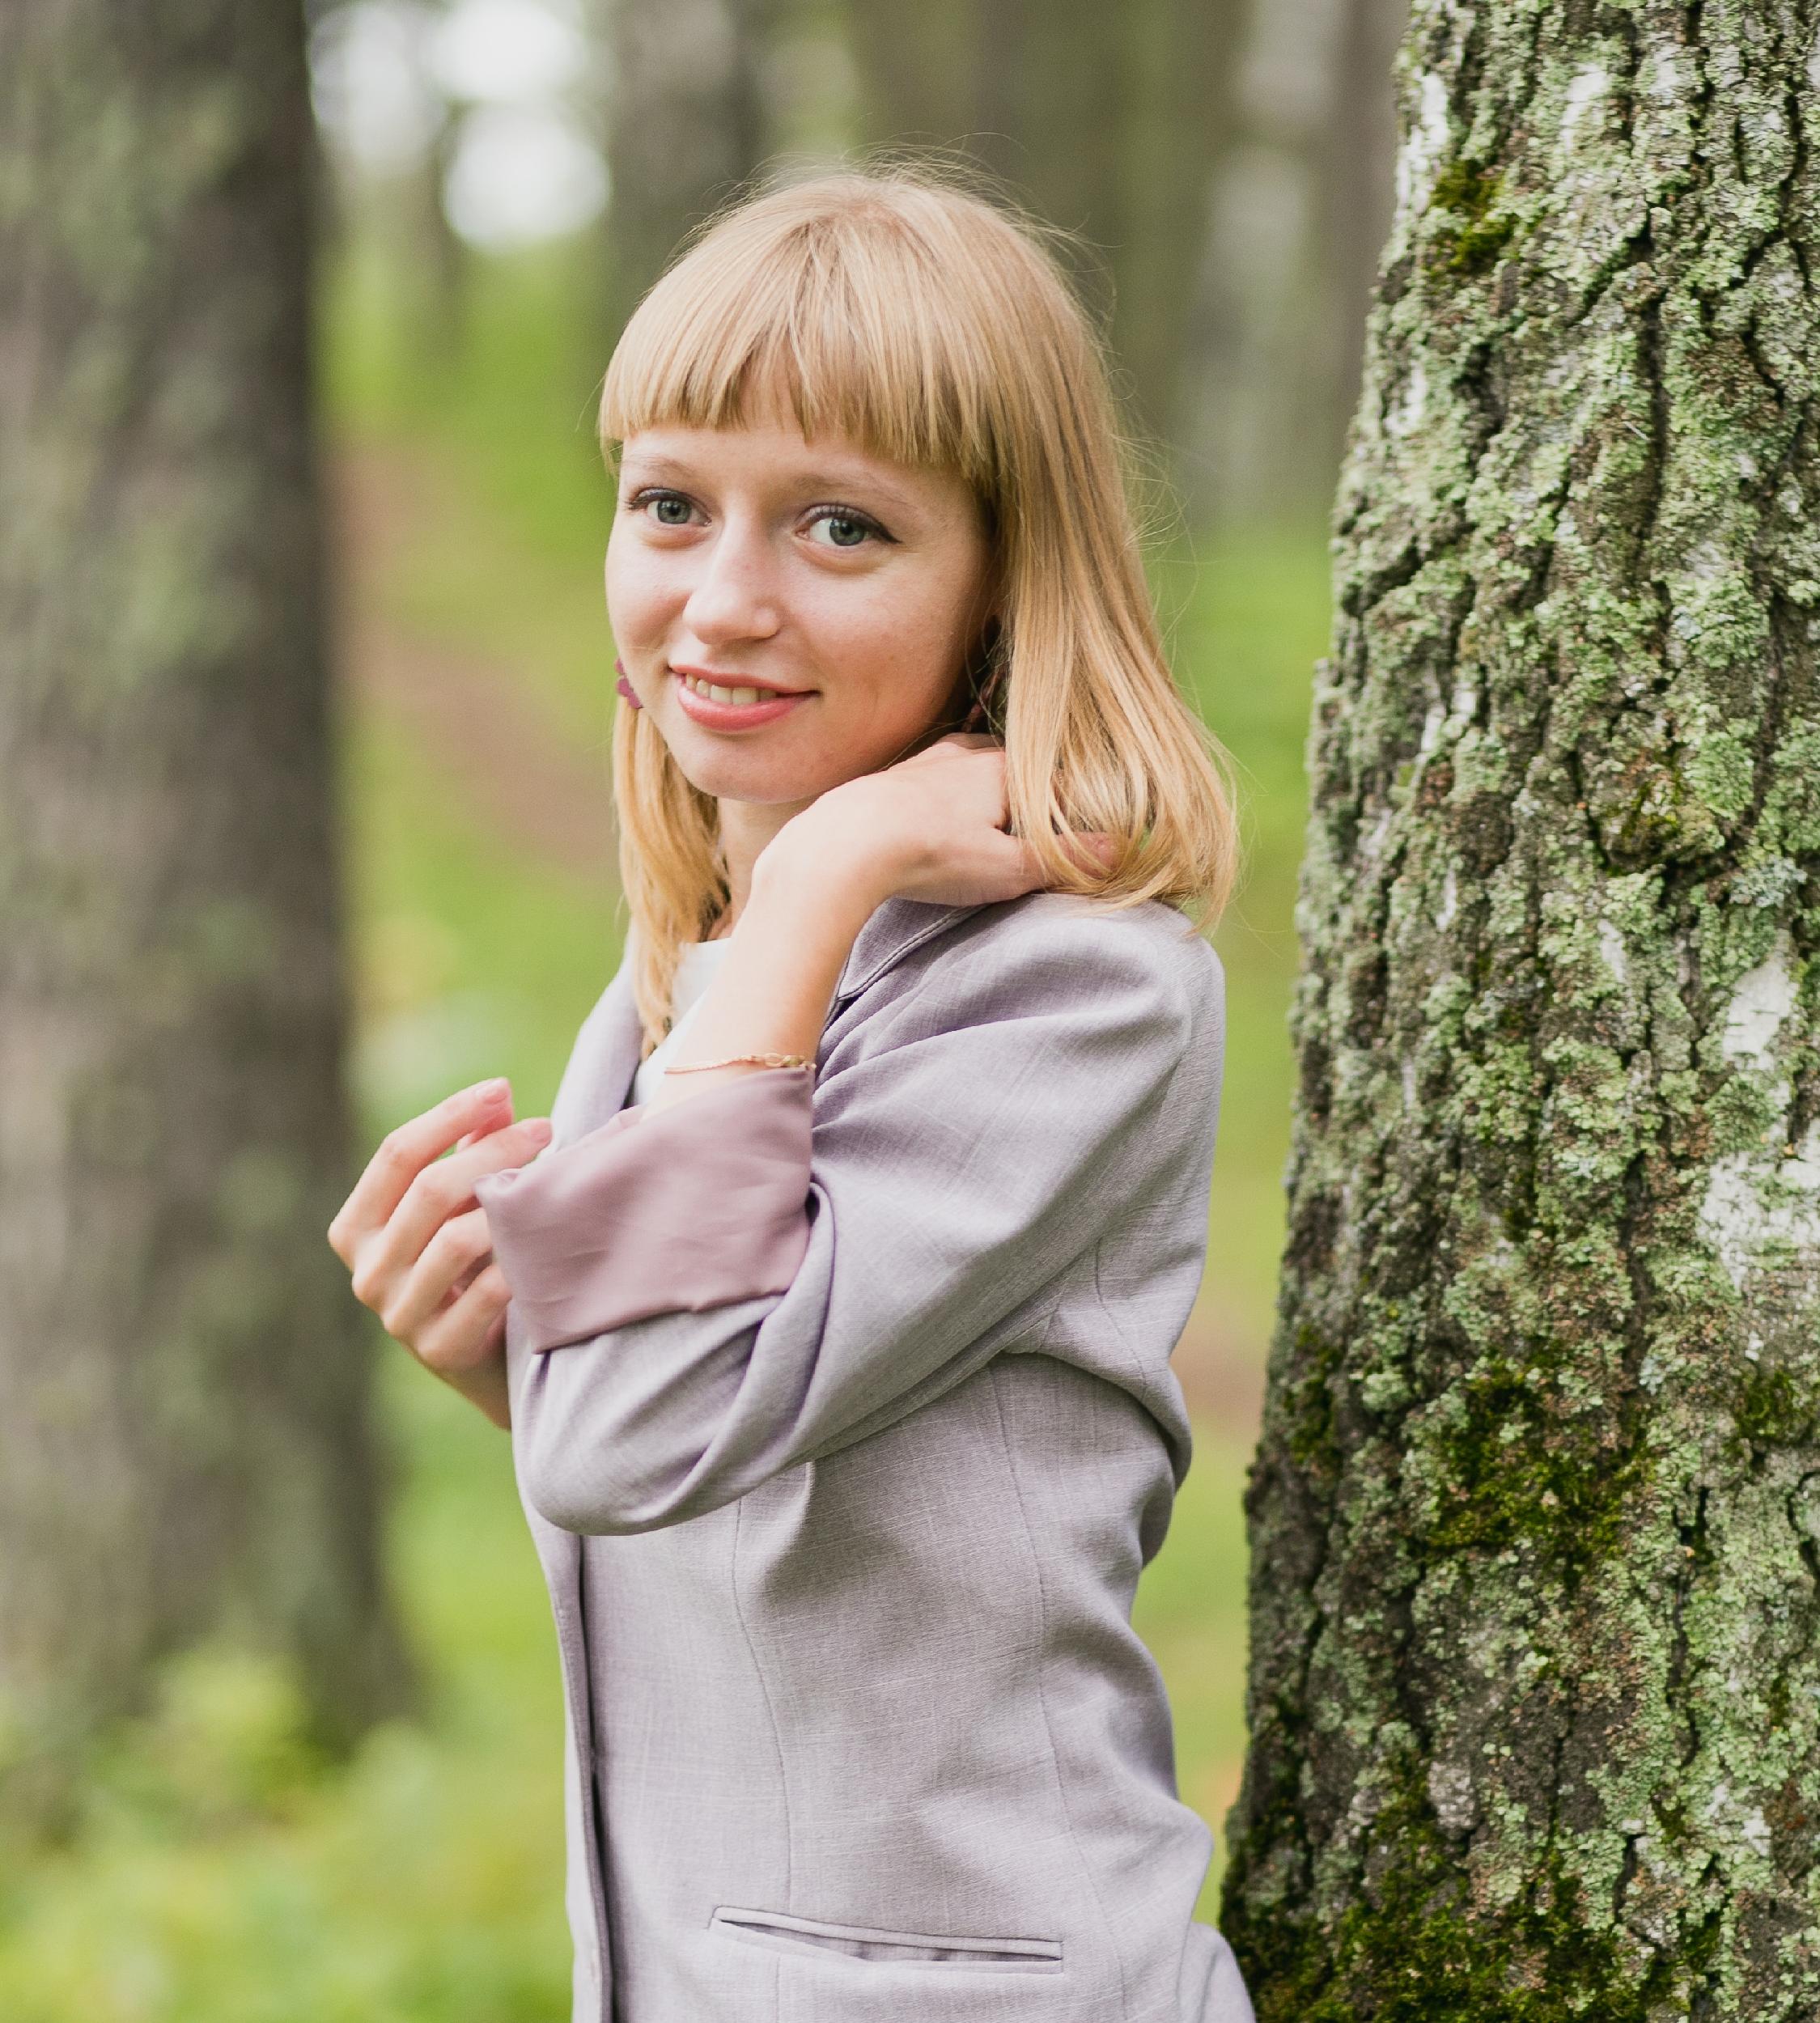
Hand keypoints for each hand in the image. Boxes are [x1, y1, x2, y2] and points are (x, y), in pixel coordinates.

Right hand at [327, 1078, 551, 1428]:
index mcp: (356, 1230)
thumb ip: (471, 1150)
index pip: (395, 1156)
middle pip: (429, 1190)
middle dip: (493, 1150)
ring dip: (510, 1203)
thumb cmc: (478, 1268)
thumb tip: (495, 1097)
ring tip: (552, 1181)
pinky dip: (519, 1260)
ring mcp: (399, 1317)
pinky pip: (486, 1293)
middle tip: (545, 1129)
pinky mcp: (440, 1352)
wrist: (497, 1367)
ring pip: (455, 1239)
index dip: (449, 1114)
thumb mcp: (465, 1206)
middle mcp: (366, 1273)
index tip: (500, 1088)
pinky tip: (550, 1239)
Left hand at [770, 734, 1107, 909]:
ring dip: (983, 792)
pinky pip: (934, 780)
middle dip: (1030, 797)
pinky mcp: (893, 778)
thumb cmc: (932, 855)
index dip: (1075, 811)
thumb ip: (1065, 858)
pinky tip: (937, 816)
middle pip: (1015, 770)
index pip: (1058, 784)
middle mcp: (968, 754)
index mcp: (1005, 770)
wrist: (846, 843)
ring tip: (989, 823)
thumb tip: (1121, 849)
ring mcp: (927, 761)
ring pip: (971, 768)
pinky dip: (945, 797)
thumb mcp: (1010, 868)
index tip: (1085, 836)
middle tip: (1037, 831)